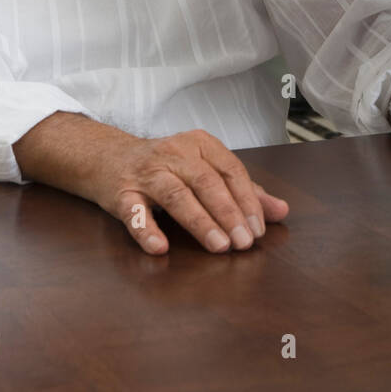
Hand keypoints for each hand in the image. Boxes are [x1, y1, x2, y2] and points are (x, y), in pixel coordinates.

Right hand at [94, 127, 288, 254]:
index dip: (247, 200)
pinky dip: (147, 229)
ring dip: (200, 222)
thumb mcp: (205, 170)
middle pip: (206, 182)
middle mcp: (174, 153)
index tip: (258, 230)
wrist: (109, 158)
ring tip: (220, 246)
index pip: (230, 170)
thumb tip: (281, 211)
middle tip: (244, 243)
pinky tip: (160, 247)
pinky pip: (134, 211)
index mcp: (199, 144)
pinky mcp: (121, 192)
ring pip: (176, 195)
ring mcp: (146, 172)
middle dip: (228, 213)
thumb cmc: (167, 167)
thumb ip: (243, 191)